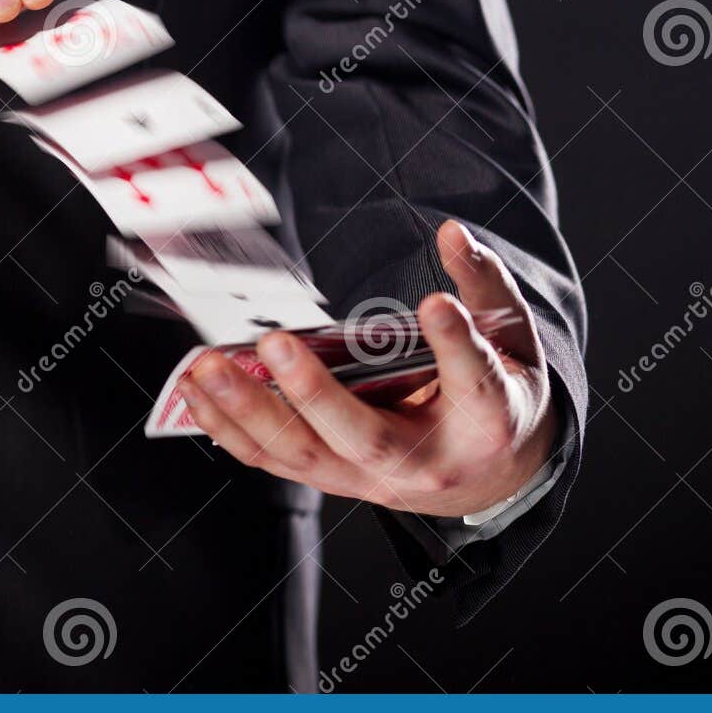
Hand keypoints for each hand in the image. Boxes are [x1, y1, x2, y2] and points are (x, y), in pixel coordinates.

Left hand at [177, 221, 556, 517]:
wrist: (489, 475)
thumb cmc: (497, 398)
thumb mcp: (513, 342)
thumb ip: (485, 288)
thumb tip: (450, 233)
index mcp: (486, 423)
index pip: (474, 384)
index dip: (456, 345)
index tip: (436, 304)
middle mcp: (425, 462)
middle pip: (365, 438)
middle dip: (313, 393)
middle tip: (274, 343)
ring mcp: (372, 479)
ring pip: (304, 454)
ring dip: (249, 411)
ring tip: (209, 367)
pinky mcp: (333, 479)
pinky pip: (274, 461)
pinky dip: (231, 429)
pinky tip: (197, 394)